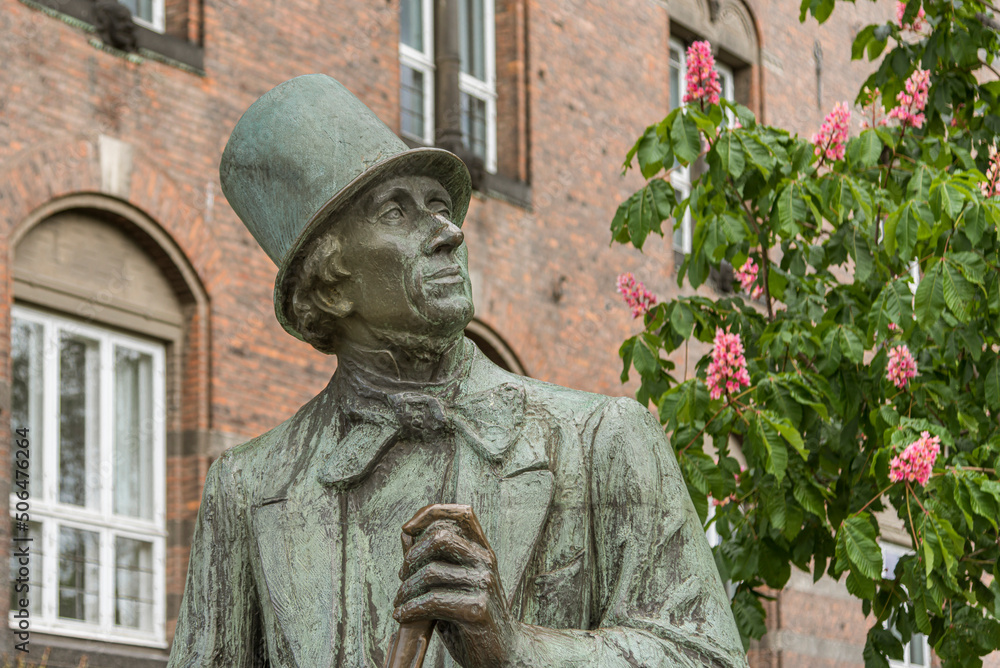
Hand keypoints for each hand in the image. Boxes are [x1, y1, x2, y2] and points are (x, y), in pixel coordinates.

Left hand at [393, 504, 525, 667]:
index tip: (407, 529)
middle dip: (411, 557)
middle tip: (403, 578)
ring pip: (431, 571)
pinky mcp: (477, 610)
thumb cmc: (471, 617)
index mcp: (482, 550)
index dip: (431, 513)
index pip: (462, 513)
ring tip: (401, 602)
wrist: (502, 653)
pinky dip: (410, 608)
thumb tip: (407, 534)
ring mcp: (484, 584)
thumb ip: (435, 559)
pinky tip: (403, 615)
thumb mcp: (454, 583)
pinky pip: (432, 601)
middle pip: (440, 538)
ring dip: (406, 590)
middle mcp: (486, 561)